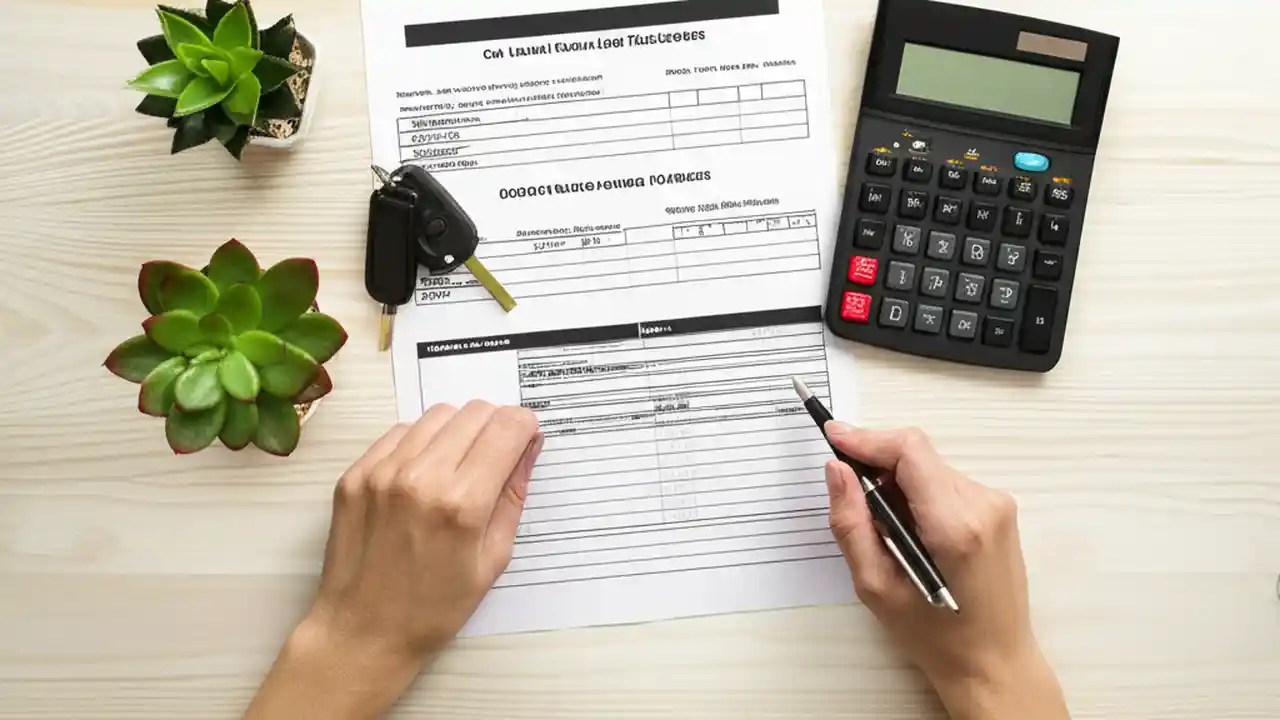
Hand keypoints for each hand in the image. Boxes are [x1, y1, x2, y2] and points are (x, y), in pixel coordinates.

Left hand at [245, 402, 542, 719]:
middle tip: (494, 456)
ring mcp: (381, 473)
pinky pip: (399, 433)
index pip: (507, 428)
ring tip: (456, 467)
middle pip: (474, 412)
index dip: (524, 428)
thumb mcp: (492, 559)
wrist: (362, 632)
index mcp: (462, 505)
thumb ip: (513, 495)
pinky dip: (420, 443)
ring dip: (457, 431)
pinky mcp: (354, 475)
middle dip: (494, 426)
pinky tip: (423, 475)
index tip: (525, 439)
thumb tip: (529, 446)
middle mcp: (420, 479)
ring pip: (436, 415)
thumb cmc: (433, 608)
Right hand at [823, 423, 1067, 719]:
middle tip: (853, 500)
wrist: (994, 663)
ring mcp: (997, 505)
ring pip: (930, 467)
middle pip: (917, 455)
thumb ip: (851, 523)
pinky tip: (912, 533)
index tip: (833, 437)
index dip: (867, 438)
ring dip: (898, 484)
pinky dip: (919, 495)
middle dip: (878, 465)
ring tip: (887, 531)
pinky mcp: (999, 509)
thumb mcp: (876, 587)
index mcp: (955, 525)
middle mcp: (983, 505)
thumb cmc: (937, 636)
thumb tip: (836, 471)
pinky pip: (946, 482)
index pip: (910, 450)